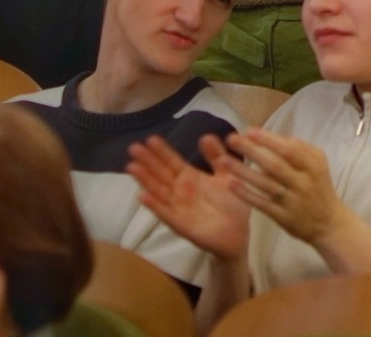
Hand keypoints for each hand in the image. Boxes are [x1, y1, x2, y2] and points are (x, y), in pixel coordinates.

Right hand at [129, 133, 250, 259]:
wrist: (238, 233)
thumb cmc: (231, 203)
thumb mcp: (226, 175)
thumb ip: (217, 156)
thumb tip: (205, 136)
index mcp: (190, 178)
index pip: (172, 161)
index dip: (162, 151)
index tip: (150, 138)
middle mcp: (180, 191)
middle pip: (161, 173)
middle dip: (148, 161)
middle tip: (133, 147)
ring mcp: (178, 207)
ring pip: (158, 191)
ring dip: (145, 180)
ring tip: (132, 167)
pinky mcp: (181, 224)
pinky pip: (165, 213)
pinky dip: (154, 205)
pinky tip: (143, 196)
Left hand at [225, 127, 346, 244]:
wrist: (329, 223)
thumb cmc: (320, 188)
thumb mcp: (319, 165)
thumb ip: (302, 150)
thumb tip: (279, 137)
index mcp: (313, 166)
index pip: (290, 150)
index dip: (269, 140)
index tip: (250, 130)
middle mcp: (303, 182)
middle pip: (275, 165)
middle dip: (252, 151)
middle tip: (232, 139)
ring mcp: (292, 201)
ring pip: (265, 184)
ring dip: (244, 171)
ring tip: (223, 160)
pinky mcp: (282, 217)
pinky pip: (262, 204)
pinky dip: (246, 194)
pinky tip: (231, 184)